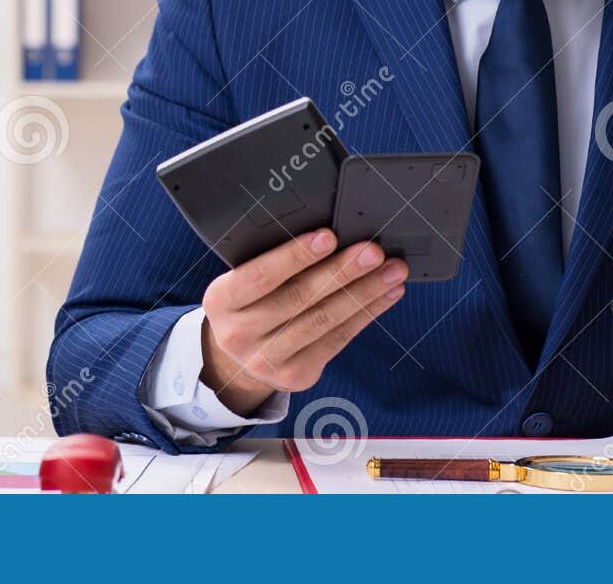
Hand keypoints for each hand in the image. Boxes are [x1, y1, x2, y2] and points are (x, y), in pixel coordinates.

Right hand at [199, 229, 406, 415]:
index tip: (329, 236)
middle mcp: (238, 334)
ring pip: (323, 321)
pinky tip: (386, 295)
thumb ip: (272, 262)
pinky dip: (366, 314)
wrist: (237, 358)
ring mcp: (266, 360)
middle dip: (341, 272)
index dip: (296, 256)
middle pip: (298, 298)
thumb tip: (332, 236)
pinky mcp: (296, 376)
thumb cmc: (249, 302)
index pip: (261, 275)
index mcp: (221, 300)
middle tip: (373, 251)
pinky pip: (337, 340)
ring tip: (391, 271)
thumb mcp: (243, 281)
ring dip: (364, 294)